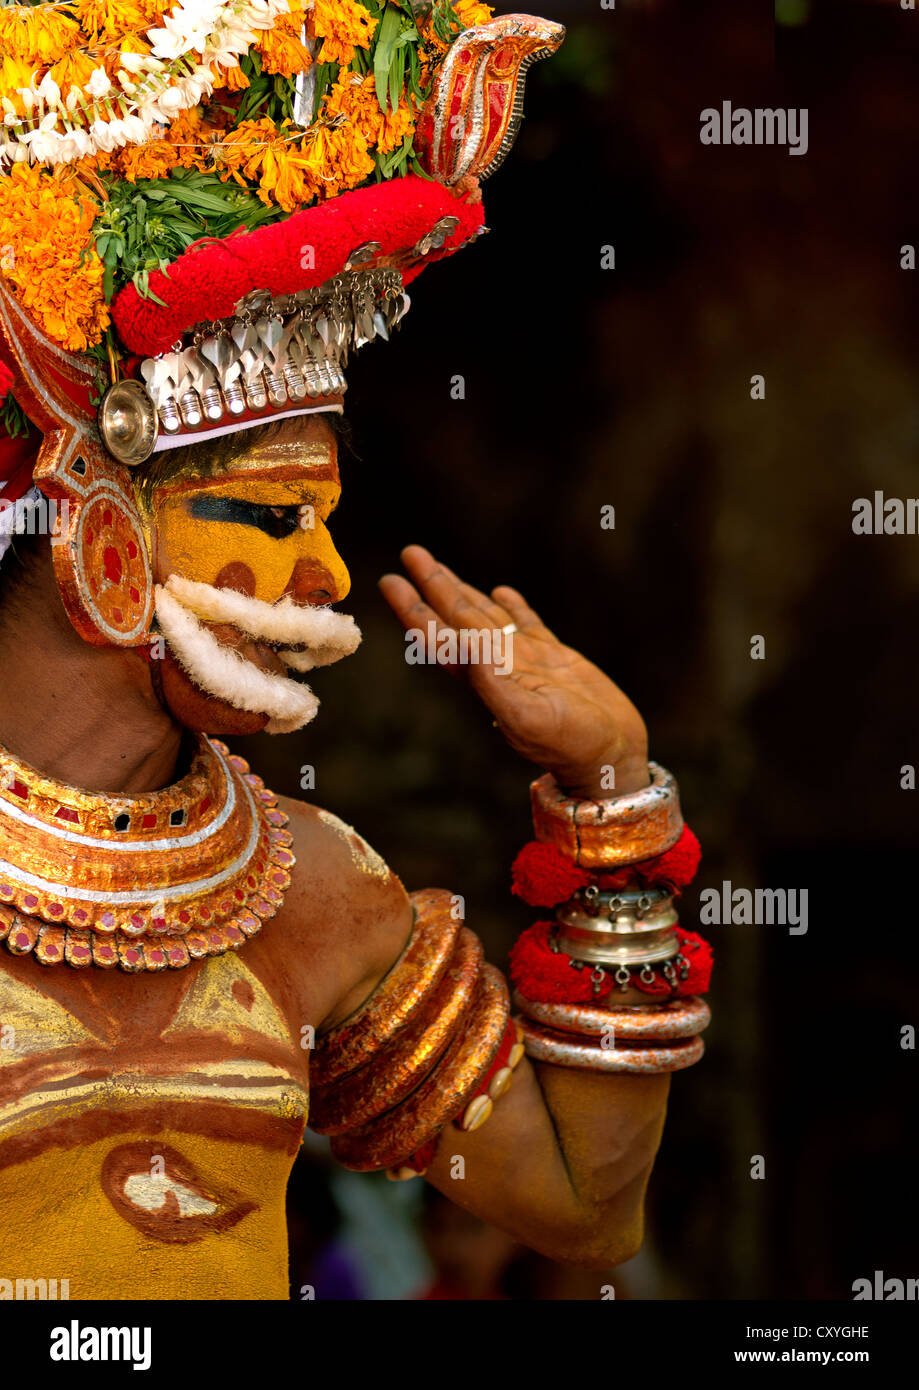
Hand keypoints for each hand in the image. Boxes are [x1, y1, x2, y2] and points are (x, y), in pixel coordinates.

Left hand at [378, 545, 648, 799]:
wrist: (610, 755)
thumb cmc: (571, 744)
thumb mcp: (528, 718)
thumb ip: (494, 685)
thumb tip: (465, 647)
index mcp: (484, 679)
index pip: (439, 638)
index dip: (413, 610)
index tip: (390, 581)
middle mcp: (498, 665)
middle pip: (456, 617)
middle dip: (432, 586)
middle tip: (410, 553)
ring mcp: (526, 659)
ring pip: (486, 615)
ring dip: (461, 590)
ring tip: (438, 566)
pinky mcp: (555, 657)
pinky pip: (526, 623)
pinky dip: (512, 606)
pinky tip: (500, 591)